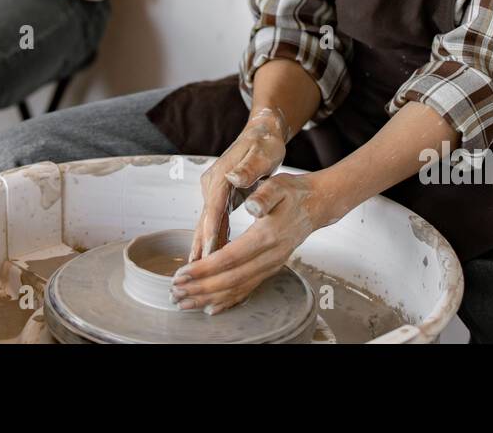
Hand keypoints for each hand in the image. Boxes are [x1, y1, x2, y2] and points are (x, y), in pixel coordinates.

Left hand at [171, 171, 343, 314]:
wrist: (317, 204)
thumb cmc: (294, 193)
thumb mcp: (279, 186)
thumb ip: (264, 196)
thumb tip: (252, 205)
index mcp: (266, 237)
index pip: (230, 258)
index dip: (204, 269)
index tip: (182, 274)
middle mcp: (270, 256)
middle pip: (231, 280)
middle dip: (200, 289)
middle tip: (175, 293)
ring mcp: (271, 266)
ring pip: (237, 289)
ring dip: (209, 298)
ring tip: (184, 302)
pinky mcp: (270, 268)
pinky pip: (247, 289)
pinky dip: (227, 300)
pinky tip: (211, 307)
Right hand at [189, 106, 289, 263]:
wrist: (261, 131)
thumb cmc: (265, 143)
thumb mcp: (263, 153)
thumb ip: (250, 167)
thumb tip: (235, 177)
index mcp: (222, 176)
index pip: (214, 210)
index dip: (211, 233)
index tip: (208, 255)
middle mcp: (212, 184)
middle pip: (204, 220)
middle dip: (199, 247)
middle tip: (194, 274)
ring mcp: (213, 190)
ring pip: (207, 223)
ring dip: (203, 246)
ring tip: (198, 273)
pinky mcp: (219, 195)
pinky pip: (214, 221)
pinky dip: (212, 238)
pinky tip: (211, 257)